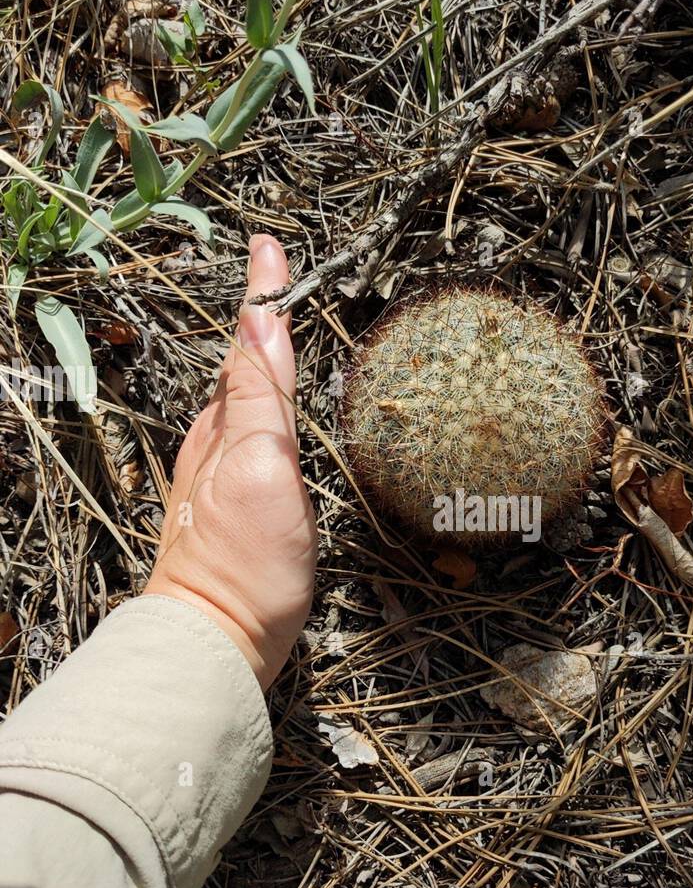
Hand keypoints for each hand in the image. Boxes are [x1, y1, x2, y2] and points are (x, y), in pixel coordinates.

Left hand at [145, 234, 315, 689]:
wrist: (217, 642)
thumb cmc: (243, 562)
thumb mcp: (260, 465)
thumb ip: (261, 395)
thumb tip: (261, 319)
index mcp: (223, 426)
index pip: (248, 345)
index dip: (263, 297)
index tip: (269, 246)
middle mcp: (216, 446)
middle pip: (241, 368)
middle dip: (259, 320)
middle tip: (280, 278)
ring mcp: (223, 480)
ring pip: (243, 403)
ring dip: (259, 362)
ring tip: (280, 333)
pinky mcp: (238, 513)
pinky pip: (250, 438)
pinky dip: (264, 409)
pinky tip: (276, 421)